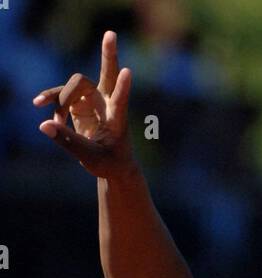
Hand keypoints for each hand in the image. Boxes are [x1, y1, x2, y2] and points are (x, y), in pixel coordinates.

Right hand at [33, 30, 133, 178]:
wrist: (112, 165)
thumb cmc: (108, 163)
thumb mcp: (90, 157)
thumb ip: (68, 142)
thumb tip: (43, 125)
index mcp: (117, 118)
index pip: (120, 99)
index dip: (122, 87)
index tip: (128, 73)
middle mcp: (107, 102)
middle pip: (108, 73)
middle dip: (108, 54)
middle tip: (111, 34)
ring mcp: (94, 99)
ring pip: (75, 85)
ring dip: (61, 99)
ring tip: (52, 116)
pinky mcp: (80, 102)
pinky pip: (62, 94)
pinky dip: (52, 99)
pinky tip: (40, 104)